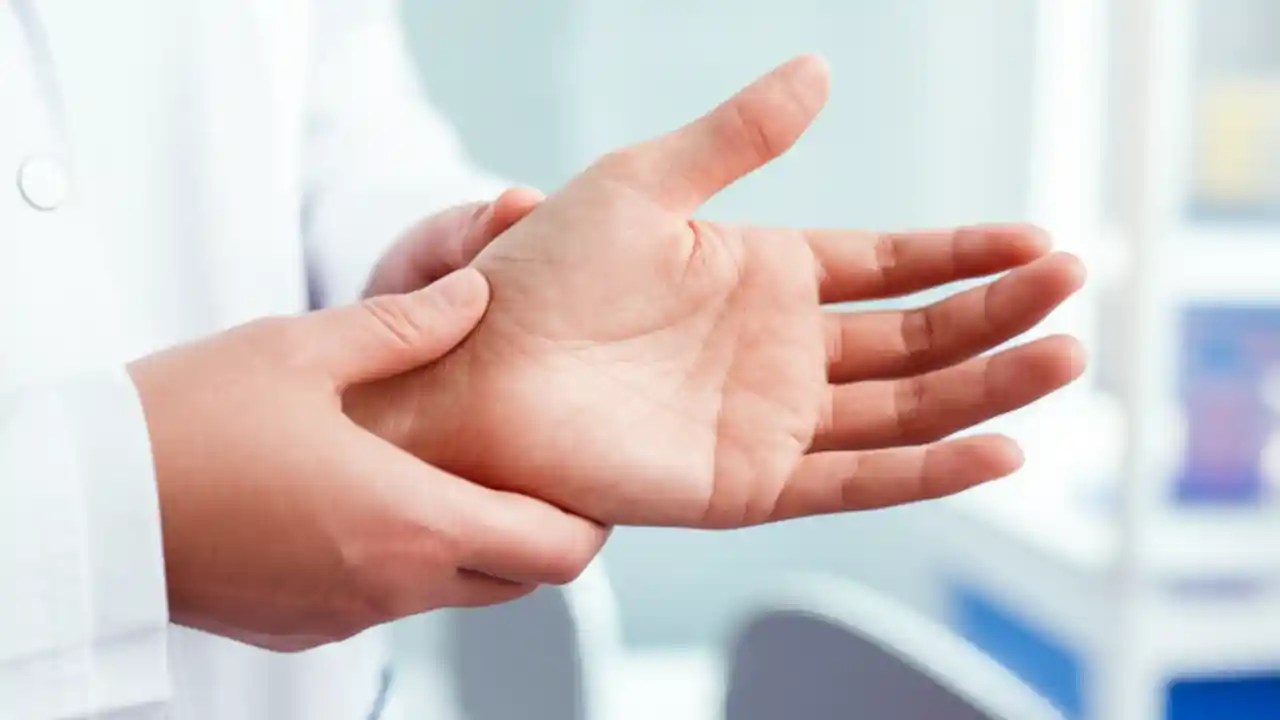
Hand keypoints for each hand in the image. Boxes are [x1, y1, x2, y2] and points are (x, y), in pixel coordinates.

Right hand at [130, 269, 603, 650]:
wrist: (78, 504)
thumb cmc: (185, 423)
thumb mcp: (301, 351)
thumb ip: (408, 325)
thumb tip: (478, 295)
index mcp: (408, 519)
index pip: (552, 553)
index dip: (590, 523)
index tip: (589, 481)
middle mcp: (389, 585)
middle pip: (515, 581)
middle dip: (538, 533)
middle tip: (526, 468)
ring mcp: (344, 614)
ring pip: (452, 592)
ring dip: (471, 543)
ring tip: (448, 471)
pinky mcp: (301, 625)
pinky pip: (388, 602)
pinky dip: (407, 559)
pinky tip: (370, 501)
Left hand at [347, 56, 1085, 528]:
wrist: (473, 375)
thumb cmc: (540, 275)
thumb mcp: (645, 184)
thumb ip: (736, 137)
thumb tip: (820, 70)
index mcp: (761, 275)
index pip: (888, 266)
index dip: (962, 255)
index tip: (1035, 242)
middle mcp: (778, 351)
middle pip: (915, 336)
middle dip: (994, 312)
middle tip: (1072, 284)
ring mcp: (770, 420)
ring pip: (905, 407)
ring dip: (986, 385)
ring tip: (1062, 353)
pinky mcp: (750, 485)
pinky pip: (858, 481)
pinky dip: (930, 470)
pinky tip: (999, 447)